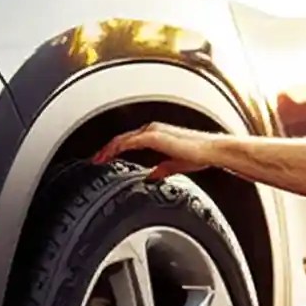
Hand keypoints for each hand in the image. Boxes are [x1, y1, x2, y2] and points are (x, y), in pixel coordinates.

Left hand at [92, 122, 218, 179]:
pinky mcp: (153, 136)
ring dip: (108, 149)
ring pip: (122, 139)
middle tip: (94, 160)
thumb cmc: (199, 155)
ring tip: (97, 159)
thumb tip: (152, 176)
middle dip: (106, 150)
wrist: (211, 151)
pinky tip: (109, 156)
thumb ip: (162, 169)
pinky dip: (117, 148)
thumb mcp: (175, 164)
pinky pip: (129, 141)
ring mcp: (152, 131)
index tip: (104, 160)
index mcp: (156, 135)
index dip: (115, 150)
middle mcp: (152, 130)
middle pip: (122, 138)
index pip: (130, 141)